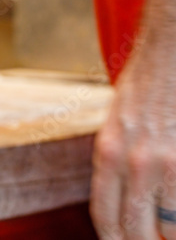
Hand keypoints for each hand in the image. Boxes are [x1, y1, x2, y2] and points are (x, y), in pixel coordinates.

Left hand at [91, 39, 175, 239]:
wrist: (171, 52)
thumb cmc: (148, 88)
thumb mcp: (118, 125)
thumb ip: (118, 163)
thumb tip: (127, 206)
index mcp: (107, 154)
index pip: (105, 217)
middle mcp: (131, 162)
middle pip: (135, 231)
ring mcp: (163, 163)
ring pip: (170, 229)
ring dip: (171, 234)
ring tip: (172, 227)